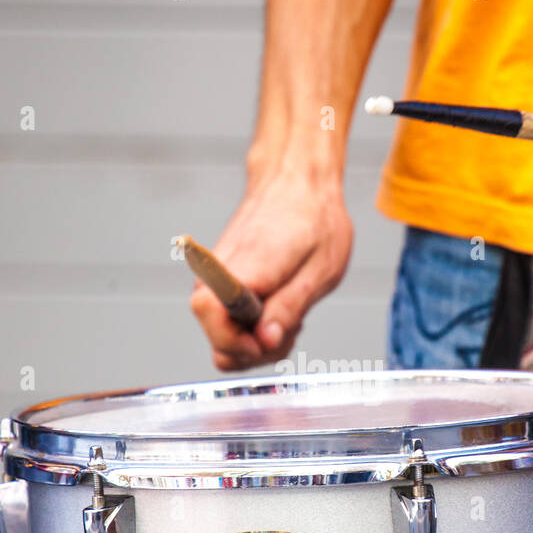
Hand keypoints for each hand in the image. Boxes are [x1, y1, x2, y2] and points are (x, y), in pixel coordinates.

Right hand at [190, 166, 352, 371]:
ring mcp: (213, 282)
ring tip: (290, 312)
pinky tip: (278, 305)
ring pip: (224, 338)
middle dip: (258, 350)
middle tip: (291, 326)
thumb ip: (288, 309)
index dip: (243, 342)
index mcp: (241, 268)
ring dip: (258, 340)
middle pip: (219, 342)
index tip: (272, 337)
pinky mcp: (217, 285)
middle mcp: (215, 276)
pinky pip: (228, 322)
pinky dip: (254, 326)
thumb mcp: (320, 270)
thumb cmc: (314, 219)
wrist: (296, 183)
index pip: (211, 319)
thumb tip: (265, 342)